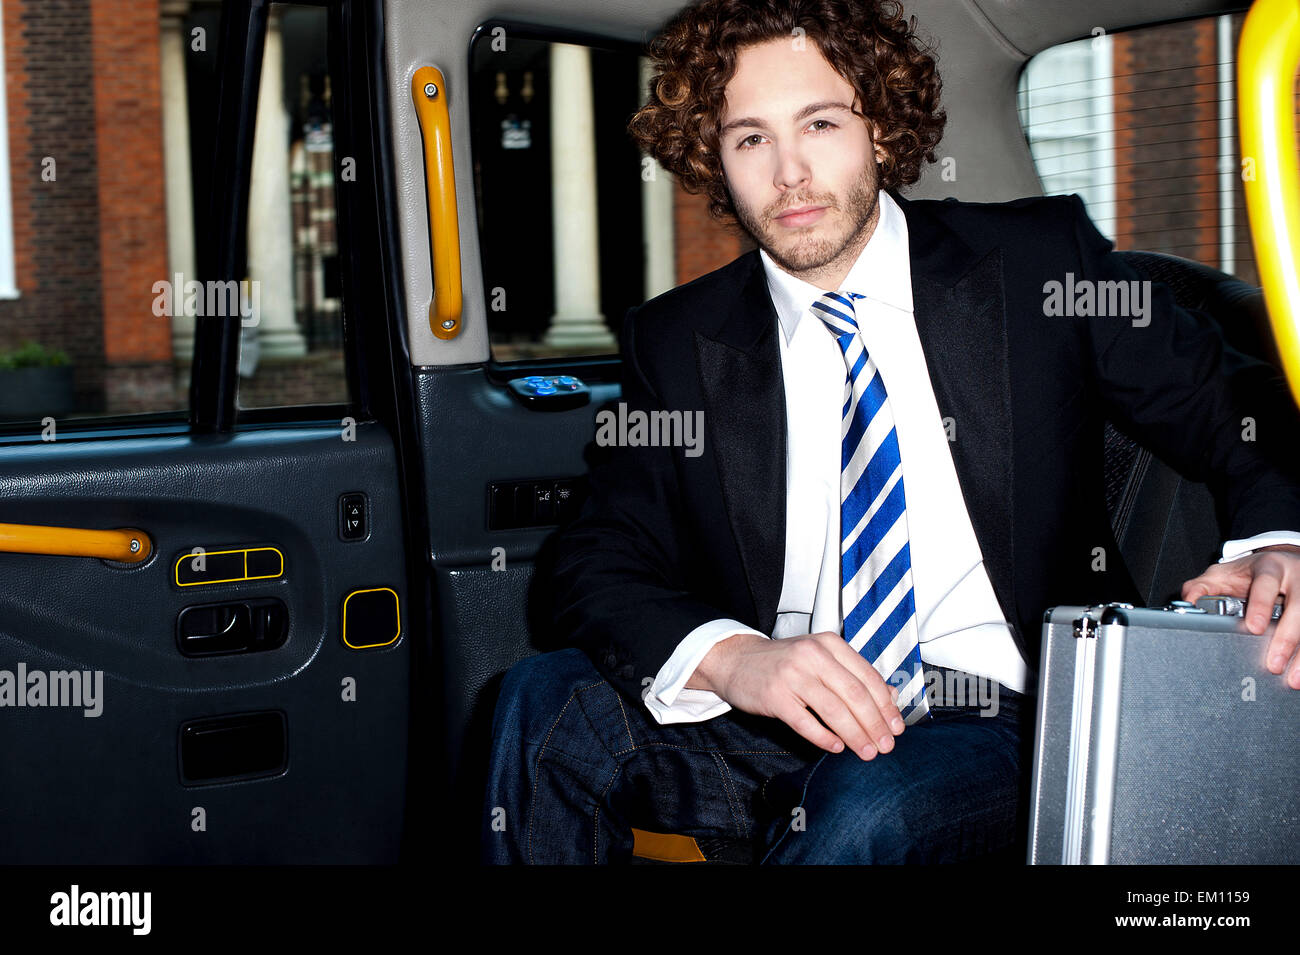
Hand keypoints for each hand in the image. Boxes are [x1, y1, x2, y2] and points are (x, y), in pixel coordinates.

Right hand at [687, 631, 906, 758]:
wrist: (736, 660)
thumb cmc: (783, 662)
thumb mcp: (820, 658)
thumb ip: (854, 674)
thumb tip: (890, 697)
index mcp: (829, 644)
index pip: (867, 677)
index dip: (886, 706)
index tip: (896, 727)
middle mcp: (812, 655)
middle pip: (854, 695)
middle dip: (875, 724)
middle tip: (885, 745)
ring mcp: (792, 675)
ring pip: (834, 710)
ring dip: (855, 735)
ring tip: (866, 752)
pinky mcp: (775, 696)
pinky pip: (806, 723)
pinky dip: (825, 738)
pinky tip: (837, 747)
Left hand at [1181, 544, 1299, 688]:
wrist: (1282, 563)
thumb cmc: (1251, 573)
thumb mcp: (1225, 573)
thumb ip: (1203, 586)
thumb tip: (1188, 601)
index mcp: (1270, 567)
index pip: (1267, 584)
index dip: (1261, 605)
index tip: (1254, 628)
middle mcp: (1296, 578)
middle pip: (1299, 608)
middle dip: (1287, 638)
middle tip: (1273, 664)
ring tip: (1292, 678)